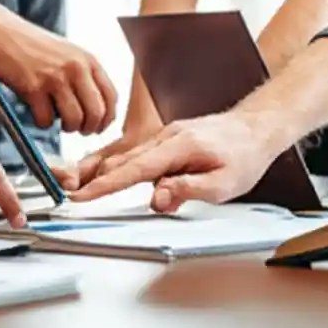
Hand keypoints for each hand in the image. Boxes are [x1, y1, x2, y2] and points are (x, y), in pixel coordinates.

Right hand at [0, 21, 117, 134]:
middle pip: (96, 112)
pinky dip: (43, 122)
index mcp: (88, 60)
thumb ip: (84, 75)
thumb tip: (96, 108)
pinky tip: (38, 113)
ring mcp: (55, 78)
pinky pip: (46, 120)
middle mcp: (76, 68)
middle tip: (80, 130)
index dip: (107, 117)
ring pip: (74, 119)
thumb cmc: (33, 46)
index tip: (100, 126)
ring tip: (59, 122)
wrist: (2, 34)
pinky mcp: (34, 87)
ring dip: (67, 128)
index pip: (111, 96)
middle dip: (89, 128)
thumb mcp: (69, 53)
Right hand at [69, 112, 277, 212]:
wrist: (257, 128)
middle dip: (95, 179)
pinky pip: (140, 156)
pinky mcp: (168, 141)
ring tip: (80, 188)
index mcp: (179, 146)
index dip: (106, 185)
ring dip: (107, 174)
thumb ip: (188, 190)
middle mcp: (167, 137)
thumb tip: (157, 198)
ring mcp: (166, 137)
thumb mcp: (223, 184)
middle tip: (70, 196)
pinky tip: (109, 177)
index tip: (83, 196)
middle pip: (124, 161)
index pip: (135, 169)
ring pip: (130, 158)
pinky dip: (123, 167)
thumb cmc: (244, 156)